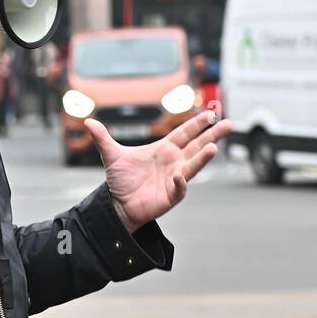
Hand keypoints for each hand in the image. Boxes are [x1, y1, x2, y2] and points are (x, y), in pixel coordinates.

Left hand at [85, 111, 233, 233]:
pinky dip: (180, 183)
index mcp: (164, 149)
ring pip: (193, 166)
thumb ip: (102, 137)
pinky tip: (180, 176)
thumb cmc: (120, 180)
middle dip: (213, 135)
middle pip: (197, 146)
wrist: (117, 204)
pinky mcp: (170, 195)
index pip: (184, 133)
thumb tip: (87, 121)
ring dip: (203, 158)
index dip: (197, 124)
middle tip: (229, 124)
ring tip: (213, 148)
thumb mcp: (111, 155)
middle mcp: (174, 162)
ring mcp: (174, 178)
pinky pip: (179, 188)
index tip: (210, 112)